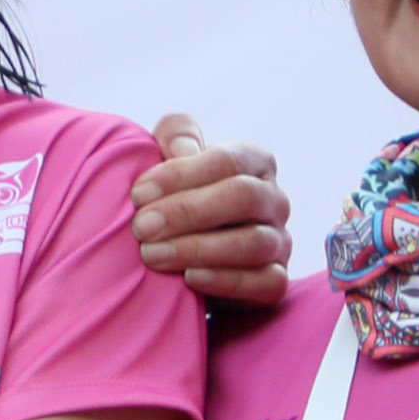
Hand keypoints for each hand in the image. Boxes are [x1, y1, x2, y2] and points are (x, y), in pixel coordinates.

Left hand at [134, 115, 294, 306]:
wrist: (183, 261)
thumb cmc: (174, 199)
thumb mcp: (170, 159)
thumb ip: (176, 137)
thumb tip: (183, 148)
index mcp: (255, 163)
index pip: (226, 160)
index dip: (180, 175)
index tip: (138, 194)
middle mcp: (274, 200)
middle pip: (242, 196)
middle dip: (187, 211)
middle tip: (140, 227)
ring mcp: (280, 242)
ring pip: (253, 242)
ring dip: (197, 248)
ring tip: (151, 255)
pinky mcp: (275, 282)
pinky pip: (264, 282)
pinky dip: (225, 281)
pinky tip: (189, 278)